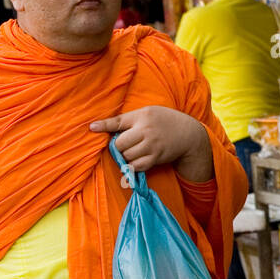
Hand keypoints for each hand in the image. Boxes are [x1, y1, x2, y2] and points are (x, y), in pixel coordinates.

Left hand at [90, 105, 210, 177]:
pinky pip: (136, 166)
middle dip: (118, 146)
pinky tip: (136, 160)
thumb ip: (129, 119)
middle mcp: (146, 130)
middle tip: (124, 144)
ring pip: (127, 156)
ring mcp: (151, 145)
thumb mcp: (148, 112)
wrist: (188, 133)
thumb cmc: (164, 121)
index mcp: (143, 115)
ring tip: (132, 151)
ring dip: (125, 156)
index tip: (91, 128)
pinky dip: (132, 165)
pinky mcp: (156, 158)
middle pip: (119, 144)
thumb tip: (104, 127)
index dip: (103, 125)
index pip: (118, 121)